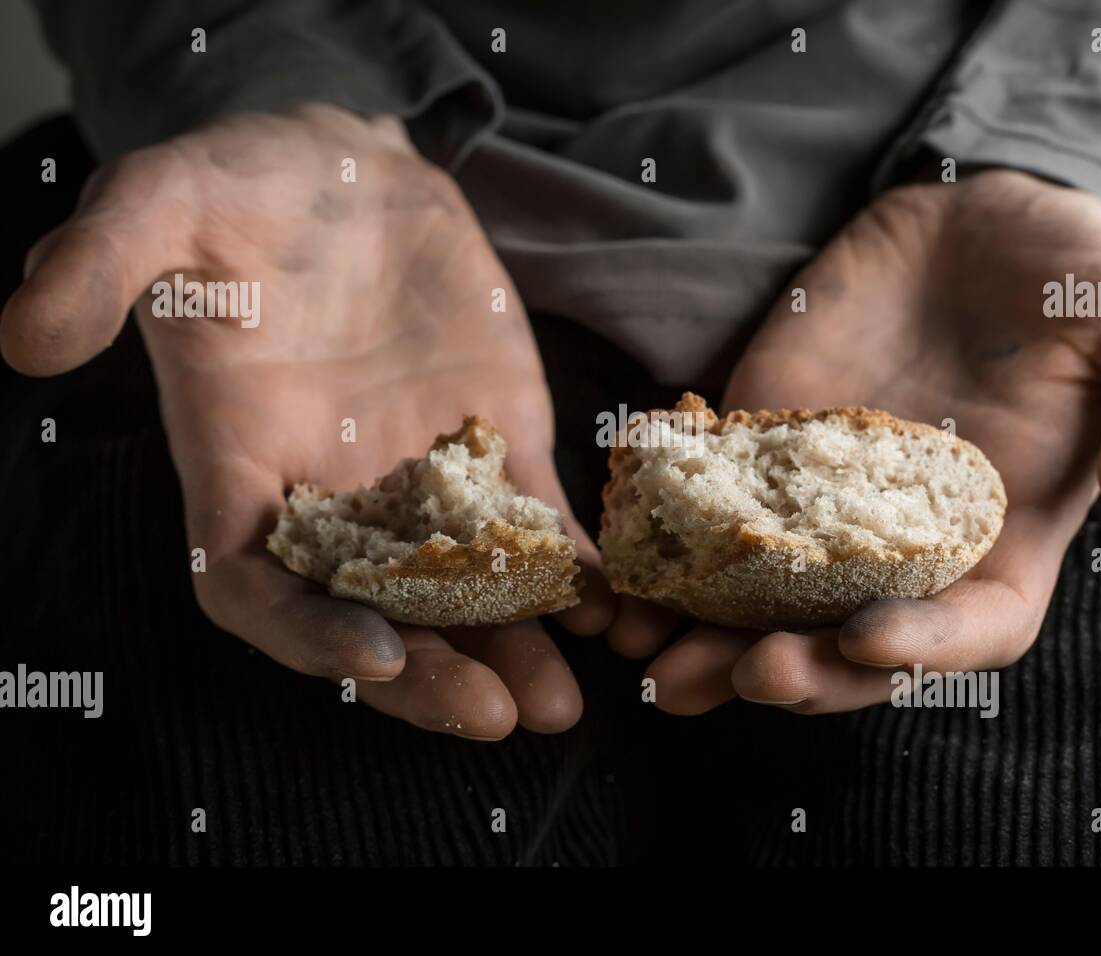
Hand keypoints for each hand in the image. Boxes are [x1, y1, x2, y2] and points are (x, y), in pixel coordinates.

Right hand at [2, 105, 613, 737]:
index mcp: (240, 467)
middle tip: (495, 715)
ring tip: (561, 700)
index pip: (254, 587)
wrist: (349, 167)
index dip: (302, 635)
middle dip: (427, 674)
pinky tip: (611, 609)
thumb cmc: (244, 186)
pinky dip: (570, 574)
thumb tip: (21, 336)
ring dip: (510, 651)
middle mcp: (332, 496)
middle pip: (371, 618)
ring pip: (462, 593)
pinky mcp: (494, 446)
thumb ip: (99, 264)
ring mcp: (421, 480)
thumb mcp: (160, 201)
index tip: (369, 656)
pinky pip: (534, 526)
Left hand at [610, 169, 1100, 713]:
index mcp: (1006, 537)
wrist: (974, 217)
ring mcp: (825, 504)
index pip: (972, 627)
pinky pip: (710, 520)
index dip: (926, 651)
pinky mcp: (761, 454)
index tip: (867, 638)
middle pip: (854, 643)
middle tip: (743, 672)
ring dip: (712, 644)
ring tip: (656, 667)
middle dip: (801, 670)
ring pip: (768, 604)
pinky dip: (667, 555)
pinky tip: (624, 579)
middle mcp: (908, 543)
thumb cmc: (1076, 272)